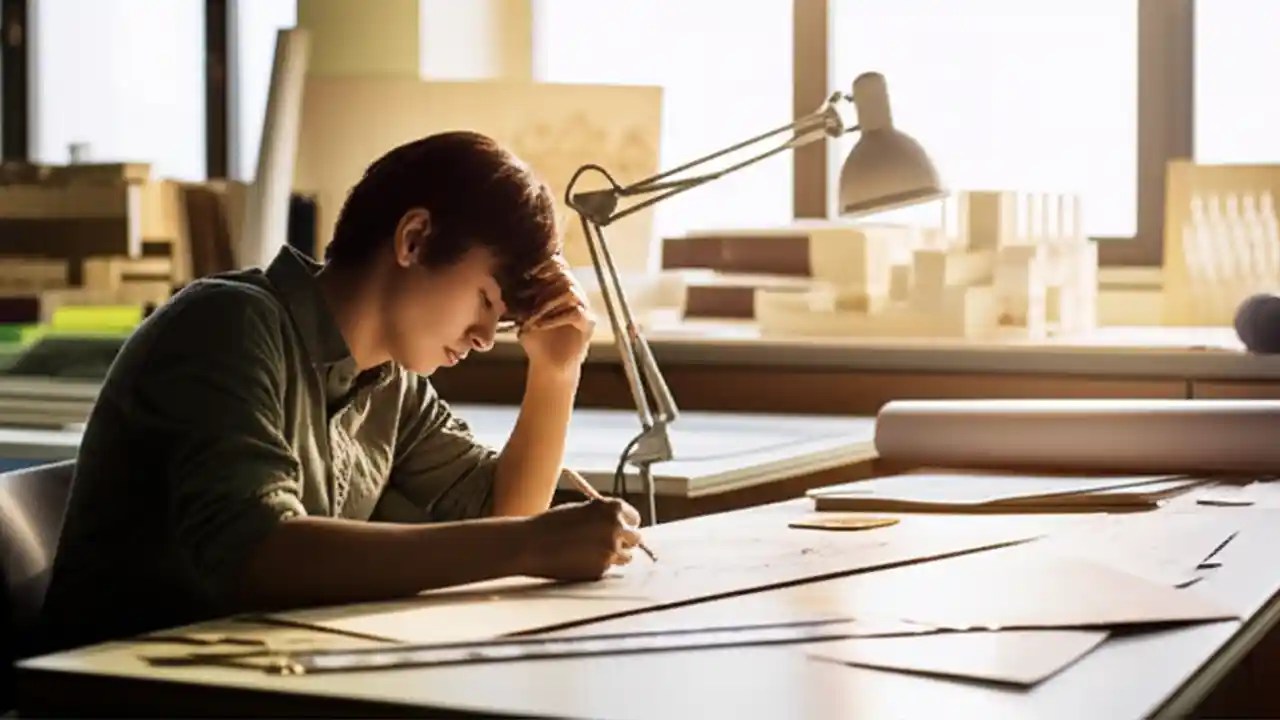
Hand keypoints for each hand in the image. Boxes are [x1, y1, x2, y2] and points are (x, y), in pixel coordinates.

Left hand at [519, 256, 594, 372]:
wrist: (549, 366)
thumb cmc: (536, 338)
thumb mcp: (523, 314)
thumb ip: (520, 297)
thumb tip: (506, 279)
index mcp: (562, 288)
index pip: (558, 266)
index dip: (543, 265)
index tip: (525, 272)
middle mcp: (576, 295)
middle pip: (565, 276)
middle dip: (544, 284)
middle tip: (526, 294)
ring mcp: (584, 309)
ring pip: (570, 291)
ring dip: (547, 301)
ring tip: (531, 314)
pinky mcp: (588, 325)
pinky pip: (575, 313)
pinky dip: (553, 318)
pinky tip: (538, 325)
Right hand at [519, 498, 639, 580]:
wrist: (532, 544)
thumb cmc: (551, 523)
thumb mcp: (581, 509)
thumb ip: (602, 516)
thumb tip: (617, 525)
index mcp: (612, 508)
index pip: (634, 518)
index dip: (626, 523)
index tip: (622, 528)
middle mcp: (617, 528)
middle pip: (636, 538)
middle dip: (625, 541)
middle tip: (611, 543)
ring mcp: (610, 551)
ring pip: (626, 557)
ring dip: (615, 555)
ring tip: (591, 552)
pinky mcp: (601, 570)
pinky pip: (607, 568)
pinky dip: (597, 566)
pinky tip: (578, 560)